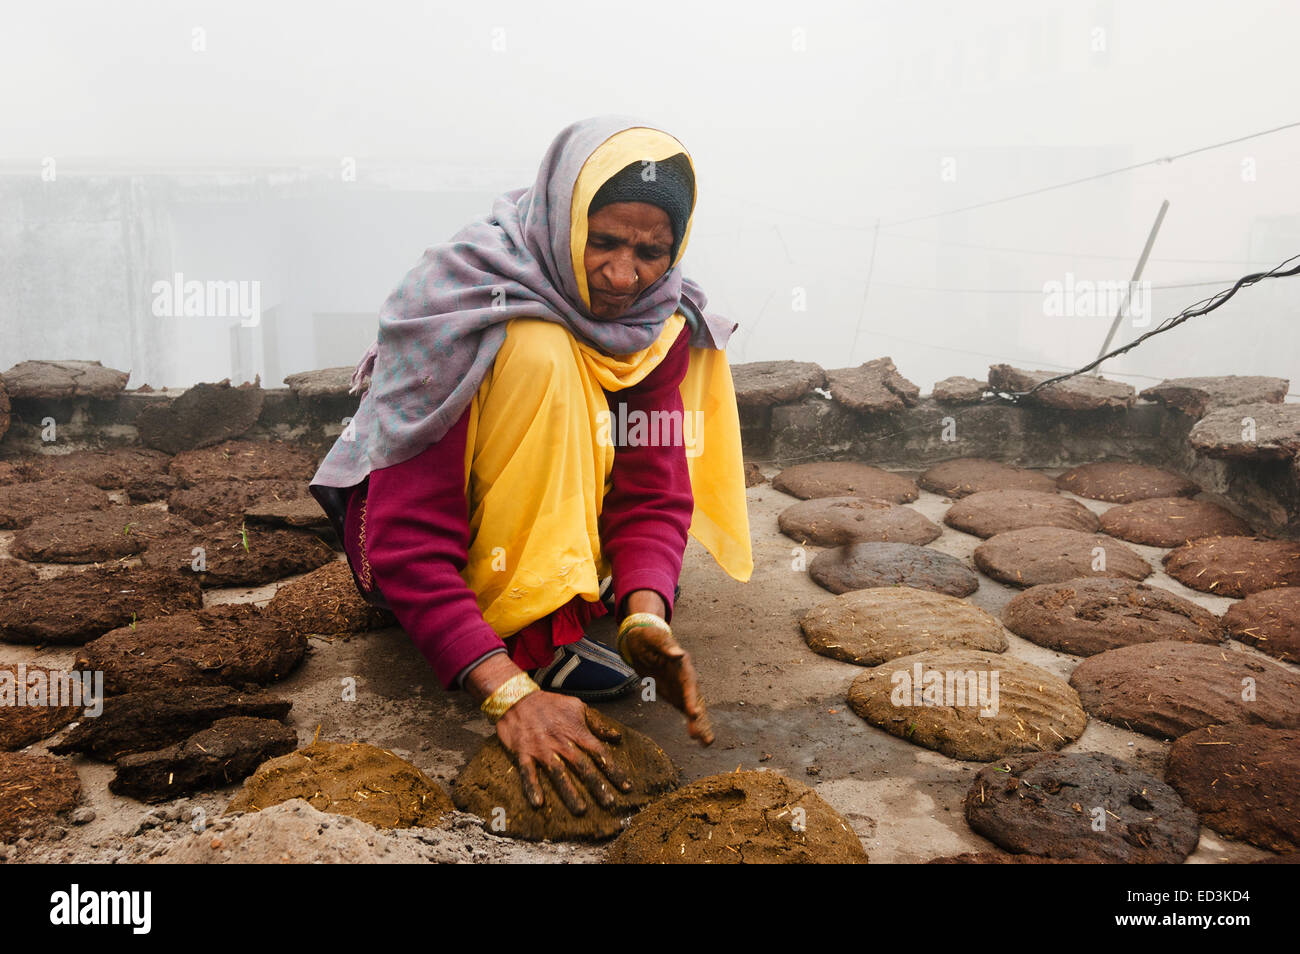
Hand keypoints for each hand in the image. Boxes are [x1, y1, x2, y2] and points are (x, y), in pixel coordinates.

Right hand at [494, 691, 632, 814]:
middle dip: (596, 785)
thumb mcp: (577, 706)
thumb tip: (616, 736)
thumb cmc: (550, 704)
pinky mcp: (523, 753)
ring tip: (580, 809)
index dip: (613, 770)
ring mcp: (541, 748)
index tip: (626, 787)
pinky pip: (528, 772)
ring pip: (558, 773)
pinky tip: (538, 803)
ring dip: (569, 792)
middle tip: (609, 803)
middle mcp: (561, 742)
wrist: (517, 698)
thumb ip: (596, 723)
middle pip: (582, 766)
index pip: (599, 752)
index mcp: (575, 731)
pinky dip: (532, 787)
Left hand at [619, 616, 713, 745]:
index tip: (694, 713)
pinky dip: (693, 724)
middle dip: (700, 718)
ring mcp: (682, 687)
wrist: (641, 642)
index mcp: (682, 664)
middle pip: (696, 699)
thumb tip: (678, 653)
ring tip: (706, 743)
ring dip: (700, 725)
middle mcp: (686, 677)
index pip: (689, 683)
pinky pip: (686, 711)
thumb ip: (666, 646)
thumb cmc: (648, 638)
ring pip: (694, 708)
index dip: (691, 698)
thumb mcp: (653, 638)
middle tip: (704, 737)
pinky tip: (698, 738)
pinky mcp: (676, 695)